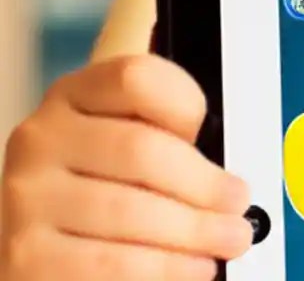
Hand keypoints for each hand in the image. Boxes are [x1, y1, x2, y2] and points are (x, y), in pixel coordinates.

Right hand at [1, 55, 253, 279]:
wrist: (45, 241)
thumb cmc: (103, 185)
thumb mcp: (128, 142)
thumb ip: (167, 138)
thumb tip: (228, 173)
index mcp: (75, 96)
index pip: (137, 79)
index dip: (186, 103)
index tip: (213, 133)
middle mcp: (43, 139)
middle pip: (141, 150)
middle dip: (204, 183)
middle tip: (238, 204)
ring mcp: (28, 197)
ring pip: (130, 211)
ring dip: (193, 231)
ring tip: (228, 239)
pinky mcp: (27, 256)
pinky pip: (110, 263)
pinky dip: (163, 269)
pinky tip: (192, 268)